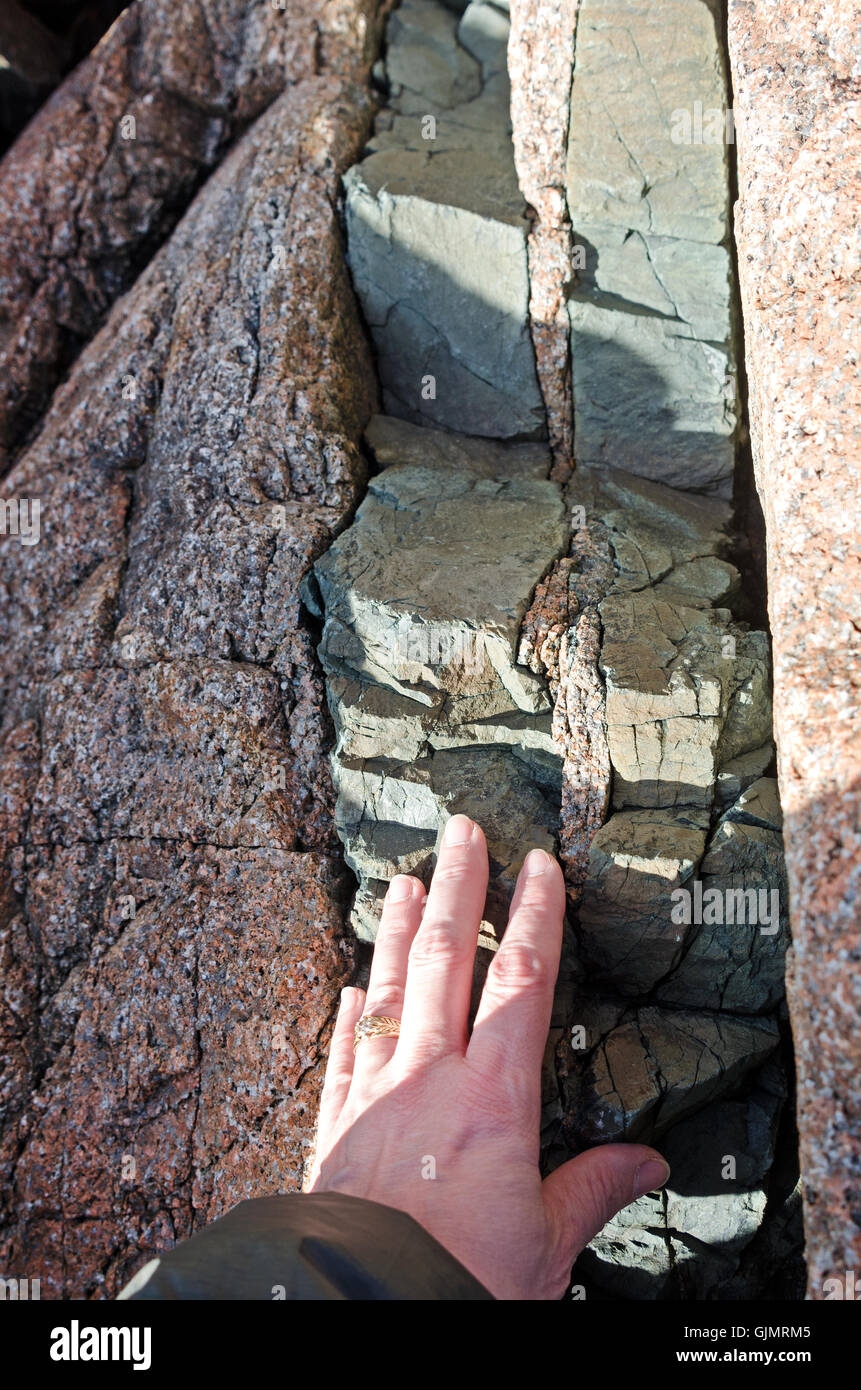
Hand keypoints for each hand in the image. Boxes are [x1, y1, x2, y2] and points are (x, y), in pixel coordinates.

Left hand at [306, 815, 669, 1299]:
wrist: (368, 1308)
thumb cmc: (461, 1280)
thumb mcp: (547, 1243)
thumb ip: (593, 1189)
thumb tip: (647, 1163)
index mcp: (493, 1100)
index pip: (519, 983)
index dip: (532, 917)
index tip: (537, 866)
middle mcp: (430, 1080)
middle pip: (445, 961)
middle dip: (458, 888)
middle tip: (460, 831)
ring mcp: (375, 1097)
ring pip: (390, 990)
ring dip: (398, 930)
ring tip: (406, 881)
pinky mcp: (334, 1128)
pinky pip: (343, 1053)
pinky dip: (349, 1015)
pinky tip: (353, 987)